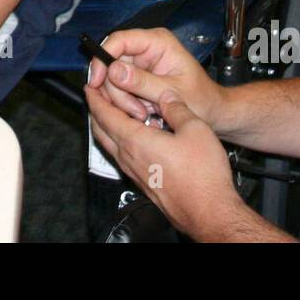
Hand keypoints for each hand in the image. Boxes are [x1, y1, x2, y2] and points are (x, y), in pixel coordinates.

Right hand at [86, 28, 225, 132]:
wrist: (212, 112)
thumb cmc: (201, 100)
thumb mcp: (172, 92)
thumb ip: (142, 82)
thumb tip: (113, 70)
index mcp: (158, 42)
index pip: (119, 40)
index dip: (103, 59)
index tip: (96, 81)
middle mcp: (146, 48)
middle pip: (111, 63)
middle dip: (118, 90)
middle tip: (136, 111)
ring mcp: (140, 63)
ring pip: (112, 79)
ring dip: (122, 101)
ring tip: (144, 115)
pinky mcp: (136, 78)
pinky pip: (118, 89)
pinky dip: (125, 105)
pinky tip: (142, 113)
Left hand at [86, 84, 241, 239]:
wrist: (209, 212)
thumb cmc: (203, 177)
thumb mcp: (195, 130)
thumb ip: (177, 109)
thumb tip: (167, 96)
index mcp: (136, 142)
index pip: (105, 116)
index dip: (95, 98)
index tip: (91, 86)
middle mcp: (129, 158)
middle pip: (101, 131)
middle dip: (96, 111)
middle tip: (97, 97)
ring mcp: (135, 173)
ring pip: (111, 145)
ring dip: (107, 127)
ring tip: (115, 113)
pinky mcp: (144, 183)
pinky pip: (123, 157)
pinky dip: (121, 142)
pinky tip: (137, 138)